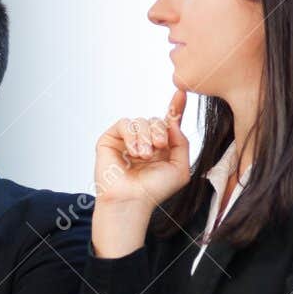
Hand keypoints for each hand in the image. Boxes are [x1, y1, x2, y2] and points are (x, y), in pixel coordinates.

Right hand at [93, 88, 190, 210]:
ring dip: (145, 137)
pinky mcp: (110, 139)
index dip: (175, 106)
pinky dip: (132, 135)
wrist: (131, 200)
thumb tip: (173, 122)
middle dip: (160, 131)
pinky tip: (133, 152)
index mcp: (161, 147)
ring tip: (144, 156)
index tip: (181, 93)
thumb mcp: (180, 168)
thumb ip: (182, 143)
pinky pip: (124, 123)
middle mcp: (143, 141)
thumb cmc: (154, 190)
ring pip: (141, 121)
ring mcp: (126, 140)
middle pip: (156, 120)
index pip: (168, 122)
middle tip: (158, 148)